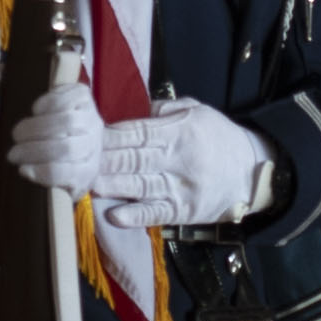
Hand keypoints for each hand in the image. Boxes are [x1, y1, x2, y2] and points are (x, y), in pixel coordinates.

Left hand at [14, 88, 273, 227]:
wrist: (254, 172)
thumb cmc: (217, 138)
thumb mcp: (195, 112)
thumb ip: (161, 110)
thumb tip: (126, 105)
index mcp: (178, 130)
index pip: (136, 131)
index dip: (107, 134)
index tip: (79, 134)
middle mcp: (178, 158)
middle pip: (132, 157)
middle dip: (98, 158)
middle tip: (66, 159)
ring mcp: (181, 187)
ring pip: (140, 185)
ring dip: (110, 185)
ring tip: (83, 183)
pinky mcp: (184, 211)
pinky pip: (156, 213)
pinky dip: (135, 215)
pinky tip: (113, 214)